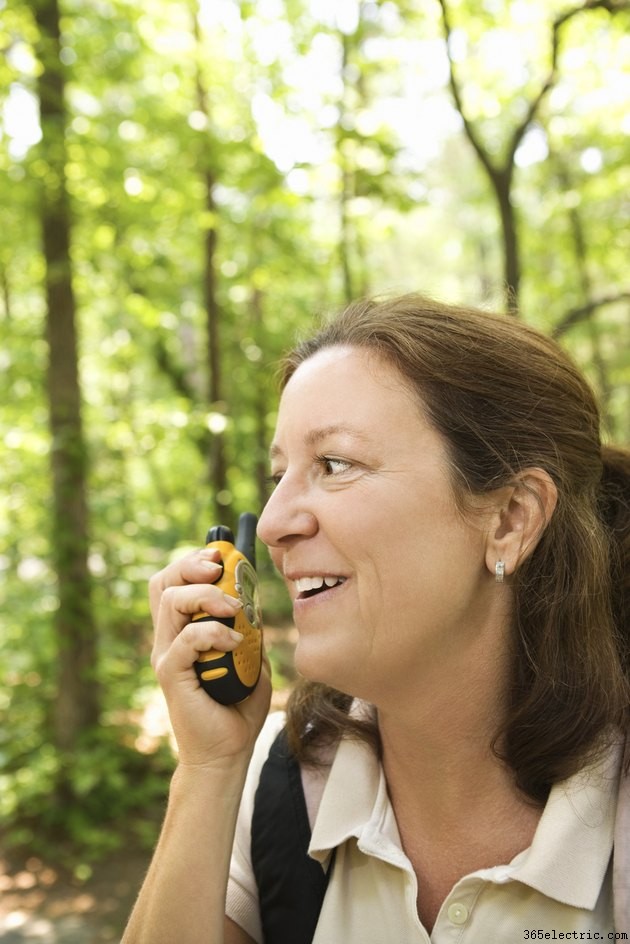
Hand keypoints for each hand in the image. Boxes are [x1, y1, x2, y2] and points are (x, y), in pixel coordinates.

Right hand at [149, 547, 271, 769]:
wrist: (228, 751)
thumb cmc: (238, 706)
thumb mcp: (250, 657)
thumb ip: (249, 629)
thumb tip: (256, 600)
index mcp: (181, 631)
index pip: (172, 582)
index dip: (191, 560)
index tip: (220, 554)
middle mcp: (168, 639)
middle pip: (162, 582)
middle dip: (190, 564)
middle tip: (220, 567)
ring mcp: (166, 655)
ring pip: (170, 602)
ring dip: (206, 594)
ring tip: (233, 609)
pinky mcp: (171, 675)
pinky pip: (187, 639)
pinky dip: (214, 632)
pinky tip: (236, 642)